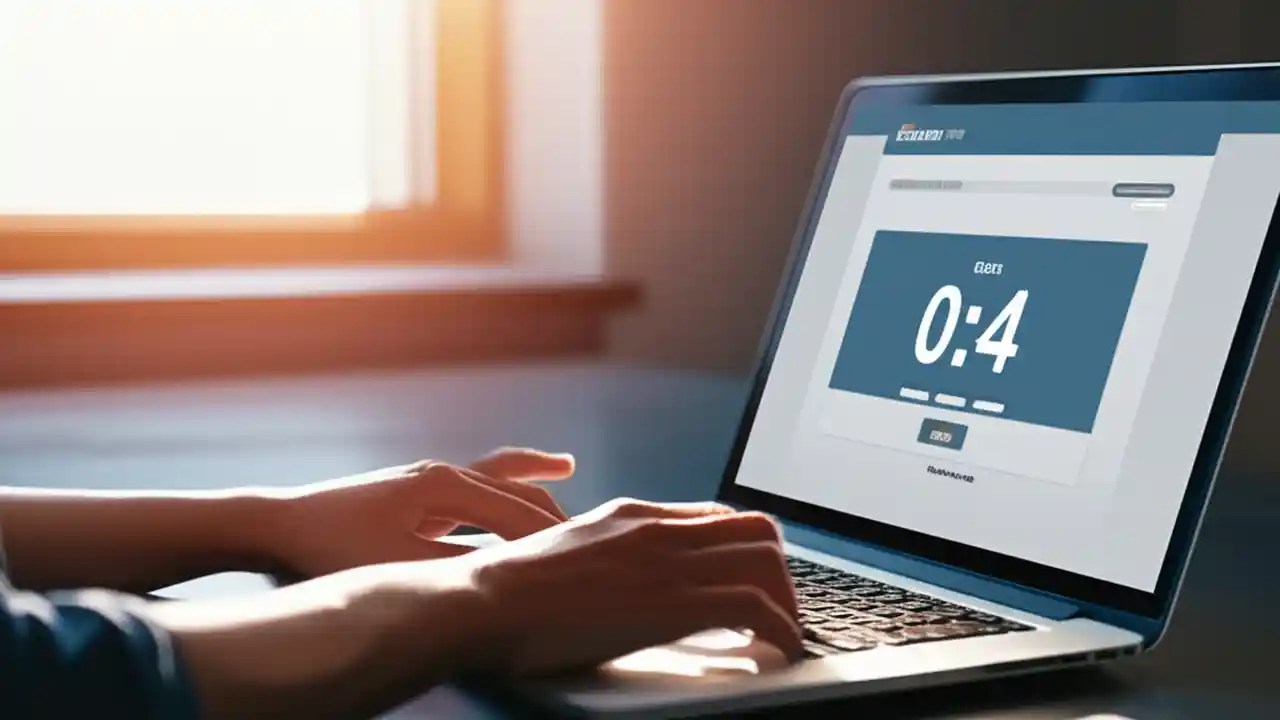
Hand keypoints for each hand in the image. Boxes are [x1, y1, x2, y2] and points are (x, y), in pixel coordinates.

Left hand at [264, 448, 574, 578]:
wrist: (277, 525)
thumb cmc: (333, 548)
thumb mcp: (399, 566)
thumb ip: (457, 569)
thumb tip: (507, 575)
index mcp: (446, 486)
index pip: (516, 516)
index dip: (551, 542)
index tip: (585, 562)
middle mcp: (443, 473)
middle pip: (515, 492)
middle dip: (553, 513)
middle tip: (593, 536)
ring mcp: (427, 479)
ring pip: (495, 478)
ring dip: (530, 484)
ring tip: (565, 468)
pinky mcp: (414, 493)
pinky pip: (471, 488)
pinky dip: (498, 488)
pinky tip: (502, 494)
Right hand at [451, 498, 802, 672]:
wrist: (482, 601)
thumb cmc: (509, 591)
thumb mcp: (566, 555)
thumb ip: (604, 558)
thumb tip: (623, 582)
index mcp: (632, 516)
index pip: (717, 517)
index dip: (746, 550)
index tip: (754, 581)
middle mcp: (658, 528)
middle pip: (755, 528)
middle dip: (779, 571)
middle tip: (779, 611)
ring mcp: (665, 561)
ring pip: (765, 558)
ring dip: (787, 599)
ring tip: (786, 634)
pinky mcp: (668, 602)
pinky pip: (752, 605)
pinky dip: (780, 627)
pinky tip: (781, 649)